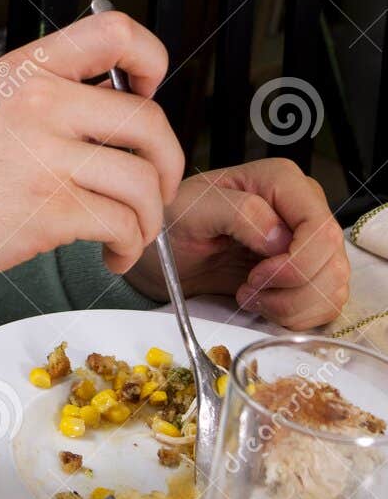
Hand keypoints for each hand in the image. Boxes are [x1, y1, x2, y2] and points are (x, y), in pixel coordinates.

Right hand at [0, 9, 184, 295]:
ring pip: (143, 180)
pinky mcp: (48, 210)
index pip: (115, 33)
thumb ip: (42, 97)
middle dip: (168, 163)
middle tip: (156, 185)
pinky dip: (129, 246)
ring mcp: (47, 156)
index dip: (151, 59)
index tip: (149, 88)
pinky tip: (110, 253)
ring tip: (128, 233)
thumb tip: (103, 117)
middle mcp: (41, 104)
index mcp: (26, 70)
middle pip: (148, 120)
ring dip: (149, 217)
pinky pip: (121, 224)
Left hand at [125, 158, 348, 328]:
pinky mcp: (309, 273)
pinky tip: (264, 305)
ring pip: (333, 288)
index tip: (255, 278)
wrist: (165, 255)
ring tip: (250, 297)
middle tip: (247, 290)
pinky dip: (296, 316)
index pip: (321, 230)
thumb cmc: (175, 224)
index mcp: (283, 182)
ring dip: (291, 306)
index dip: (296, 264)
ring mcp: (311, 242)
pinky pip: (326, 303)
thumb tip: (279, 238)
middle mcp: (305, 208)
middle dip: (290, 290)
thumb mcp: (193, 210)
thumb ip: (238, 212)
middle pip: (332, 263)